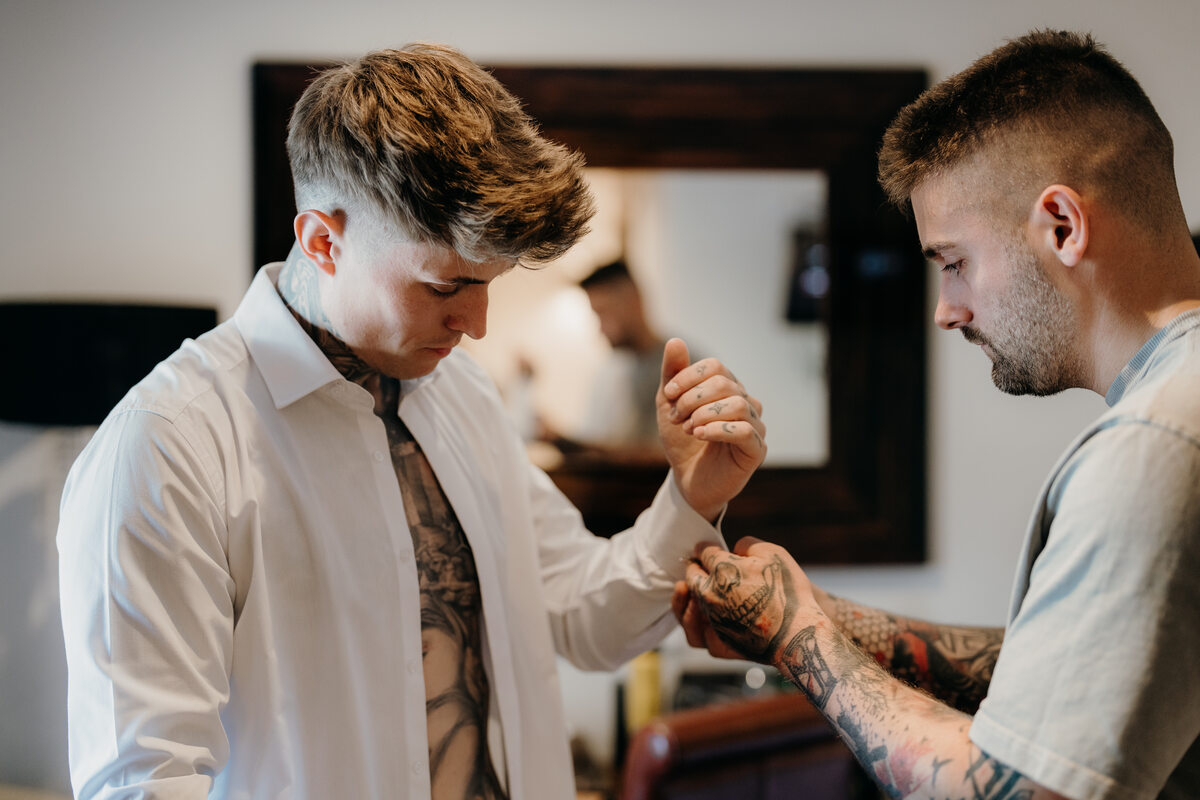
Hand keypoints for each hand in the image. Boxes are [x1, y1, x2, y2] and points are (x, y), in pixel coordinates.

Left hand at [658, 338, 765, 520]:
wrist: (686, 480)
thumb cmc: (682, 442)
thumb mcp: (669, 405)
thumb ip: (672, 374)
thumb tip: (675, 341)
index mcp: (728, 389)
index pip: (715, 367)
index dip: (689, 377)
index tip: (668, 395)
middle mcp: (746, 403)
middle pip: (724, 384)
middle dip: (692, 398)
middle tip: (676, 417)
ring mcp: (755, 426)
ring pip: (737, 404)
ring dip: (704, 414)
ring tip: (689, 428)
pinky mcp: (756, 450)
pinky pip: (744, 430)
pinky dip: (718, 430)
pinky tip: (701, 435)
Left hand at [677, 537, 816, 663]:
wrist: (800, 634)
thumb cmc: (789, 592)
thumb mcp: (773, 553)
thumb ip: (746, 545)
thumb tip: (733, 549)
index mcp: (721, 570)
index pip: (704, 553)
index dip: (706, 548)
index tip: (709, 548)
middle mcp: (710, 596)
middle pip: (691, 578)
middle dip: (693, 569)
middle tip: (698, 566)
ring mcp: (712, 622)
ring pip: (687, 610)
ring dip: (685, 598)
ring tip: (687, 590)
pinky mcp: (720, 645)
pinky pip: (700, 637)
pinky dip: (699, 628)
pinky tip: (704, 620)